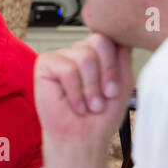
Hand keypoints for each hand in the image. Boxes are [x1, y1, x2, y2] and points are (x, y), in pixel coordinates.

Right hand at [34, 33, 133, 167]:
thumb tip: (122, 31)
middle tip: (102, 97)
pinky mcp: (45, 64)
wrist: (83, 136)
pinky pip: (67, 69)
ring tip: (88, 104)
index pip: (112, 37)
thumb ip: (122, 54)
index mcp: (98, 52)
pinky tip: (73, 104)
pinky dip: (75, 91)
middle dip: (105, 75)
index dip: (114, 66)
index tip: (112, 90)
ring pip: (85, 57)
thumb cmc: (101, 115)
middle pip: (99, 42)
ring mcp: (61, 56)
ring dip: (90, 88)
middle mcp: (79, 50)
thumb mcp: (122, 81)